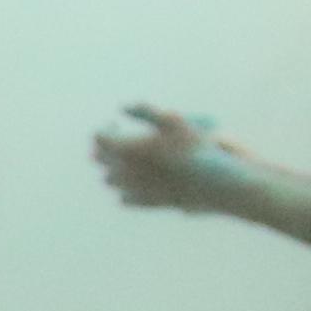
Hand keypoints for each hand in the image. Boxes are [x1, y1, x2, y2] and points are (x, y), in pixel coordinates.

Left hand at [93, 104, 227, 213]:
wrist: (211, 181)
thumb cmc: (192, 146)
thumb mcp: (171, 119)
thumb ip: (144, 111)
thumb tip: (123, 107)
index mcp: (125, 148)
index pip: (100, 137)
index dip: (106, 128)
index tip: (116, 124)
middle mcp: (122, 170)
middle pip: (100, 159)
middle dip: (105, 147)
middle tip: (118, 140)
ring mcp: (132, 189)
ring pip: (110, 180)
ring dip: (114, 169)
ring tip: (126, 161)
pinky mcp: (144, 203)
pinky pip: (124, 198)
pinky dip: (125, 189)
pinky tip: (134, 182)